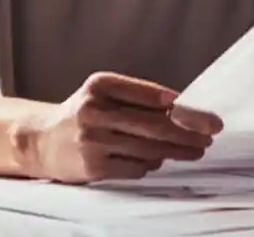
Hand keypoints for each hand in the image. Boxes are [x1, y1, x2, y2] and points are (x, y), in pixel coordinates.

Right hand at [16, 72, 223, 183]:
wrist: (43, 140)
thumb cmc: (84, 113)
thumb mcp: (103, 93)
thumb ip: (136, 96)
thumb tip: (180, 107)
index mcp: (100, 85)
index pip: (147, 94)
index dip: (178, 106)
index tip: (203, 115)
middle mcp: (94, 111)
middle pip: (152, 125)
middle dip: (187, 131)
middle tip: (210, 134)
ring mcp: (93, 141)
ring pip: (147, 148)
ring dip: (177, 151)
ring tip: (196, 150)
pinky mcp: (93, 167)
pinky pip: (135, 167)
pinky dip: (152, 164)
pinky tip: (161, 160)